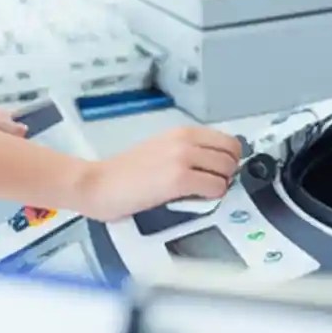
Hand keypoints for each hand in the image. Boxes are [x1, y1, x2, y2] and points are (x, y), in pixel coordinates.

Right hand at [78, 127, 241, 221]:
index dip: (228, 159)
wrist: (99, 184)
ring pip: (227, 171)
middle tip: (209, 185)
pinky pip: (215, 188)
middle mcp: (185, 141)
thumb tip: (215, 164)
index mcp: (182, 132)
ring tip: (198, 193)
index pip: (228, 140)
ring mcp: (183, 159)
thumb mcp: (161, 150)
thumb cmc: (125, 173)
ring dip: (218, 186)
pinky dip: (210, 197)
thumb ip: (188, 152)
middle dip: (226, 173)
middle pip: (232, 155)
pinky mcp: (179, 180)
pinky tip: (192, 200)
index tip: (218, 171)